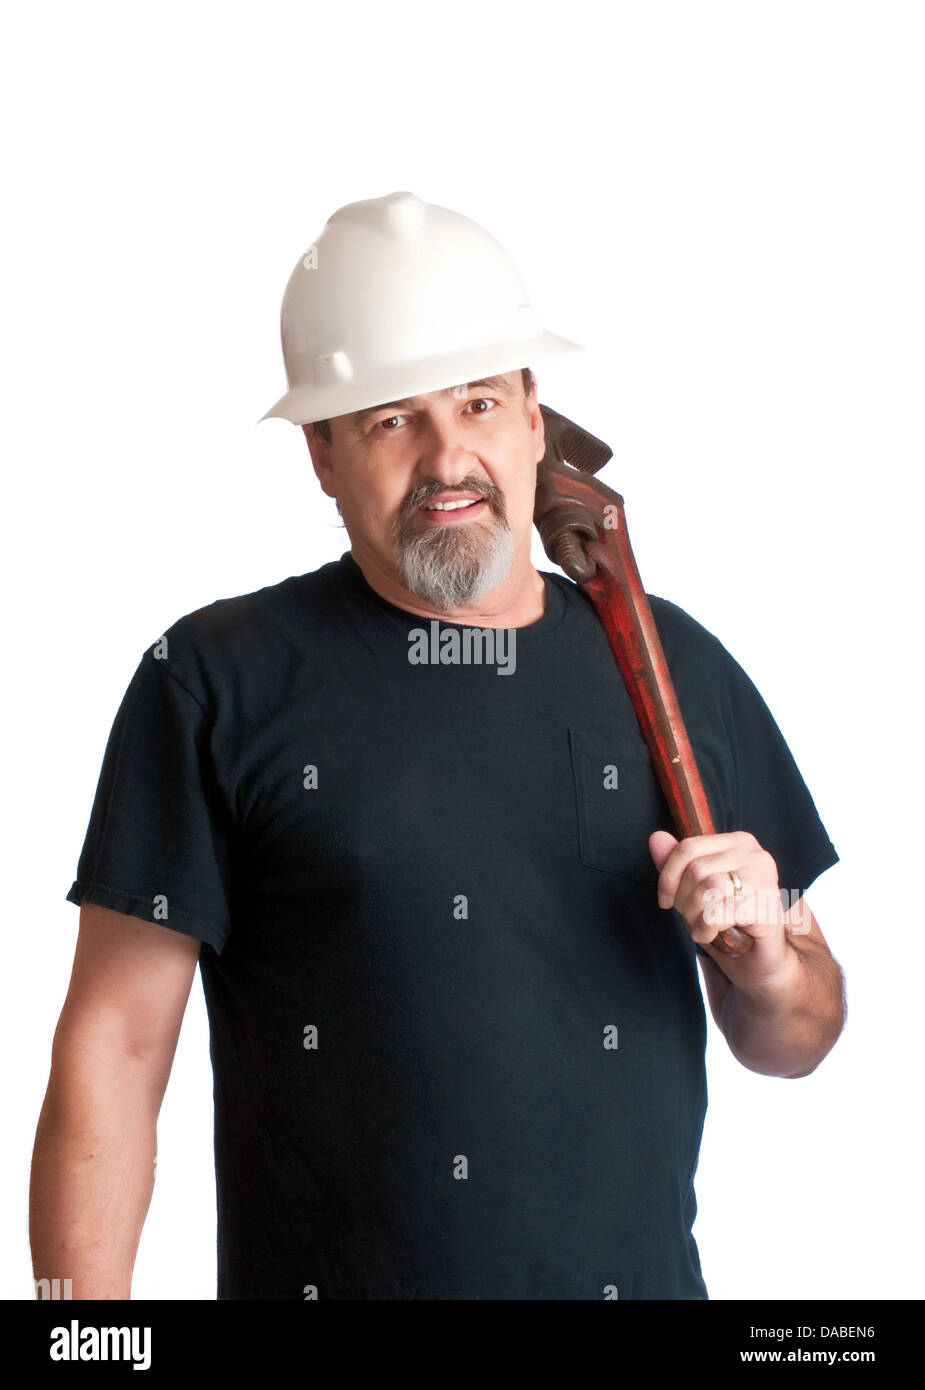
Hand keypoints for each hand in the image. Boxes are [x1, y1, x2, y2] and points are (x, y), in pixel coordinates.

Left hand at [648, 829, 800, 982]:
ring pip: (709, 887)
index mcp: (737, 842)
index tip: (665, 901)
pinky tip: (711, 935)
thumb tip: (656, 838)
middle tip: (693, 919)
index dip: (668, 877)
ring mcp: (765, 878)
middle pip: (697, 869)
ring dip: (696, 916)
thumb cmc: (727, 923)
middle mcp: (754, 854)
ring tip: (702, 927)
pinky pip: (721, 912)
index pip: (689, 847)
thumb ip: (677, 865)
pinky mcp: (767, 905)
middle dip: (684, 901)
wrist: (760, 961)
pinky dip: (707, 927)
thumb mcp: (695, 892)